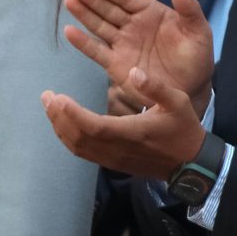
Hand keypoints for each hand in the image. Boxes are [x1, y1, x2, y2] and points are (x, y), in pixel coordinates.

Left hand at [44, 66, 207, 180]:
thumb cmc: (183, 129)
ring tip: (50, 107)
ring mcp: (113, 159)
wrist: (189, 164)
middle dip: (59, 117)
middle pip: (79, 138)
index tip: (57, 98)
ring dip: (60, 127)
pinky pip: (84, 153)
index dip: (72, 114)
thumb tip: (133, 71)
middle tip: (47, 96)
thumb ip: (156, 87)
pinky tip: (62, 123)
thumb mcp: (178, 102)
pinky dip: (68, 138)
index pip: (94, 126)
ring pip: (77, 147)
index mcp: (133, 132)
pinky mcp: (111, 163)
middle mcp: (118, 149)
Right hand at [63, 0, 214, 111]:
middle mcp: (133, 25)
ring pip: (99, 26)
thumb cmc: (197, 57)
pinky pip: (97, 51)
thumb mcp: (199, 32)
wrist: (191, 89)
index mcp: (150, 12)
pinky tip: (69, 31)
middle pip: (108, 8)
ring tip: (69, 2)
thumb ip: (190, 10)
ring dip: (83, 14)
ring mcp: (122, 44)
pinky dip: (83, 43)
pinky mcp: (116, 64)